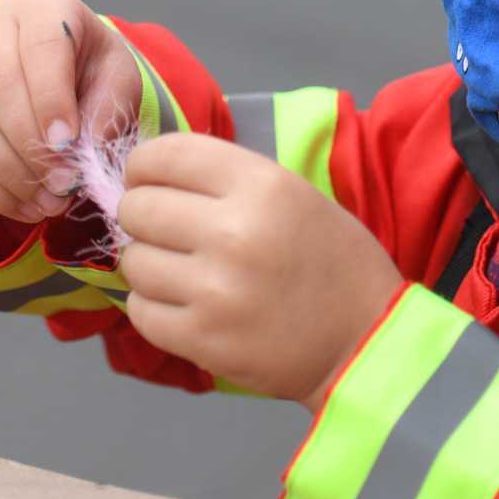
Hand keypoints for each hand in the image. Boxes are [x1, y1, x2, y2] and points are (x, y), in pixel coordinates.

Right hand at [0, 0, 141, 224]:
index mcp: (42, 7)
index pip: (40, 48)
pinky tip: (22, 206)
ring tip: (48, 202)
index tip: (67, 145)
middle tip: (62, 185)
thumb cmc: (93, 71)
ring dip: (7, 174)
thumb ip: (105, 110)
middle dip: (28, 146)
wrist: (65, 72)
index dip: (50, 100)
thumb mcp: (117, 80)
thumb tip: (77, 154)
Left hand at [114, 132, 403, 406]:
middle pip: (137, 208)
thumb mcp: (295, 195)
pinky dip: (154, 308)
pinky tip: (183, 305)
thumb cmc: (333, 263)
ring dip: (149, 265)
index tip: (144, 179)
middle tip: (164, 231)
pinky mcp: (203, 339)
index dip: (142, 165)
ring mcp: (215, 290)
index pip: (166, 155)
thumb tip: (149, 174)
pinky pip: (141, 311)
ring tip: (179, 272)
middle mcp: (234, 232)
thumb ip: (227, 179)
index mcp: (263, 186)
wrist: (365, 342)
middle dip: (142, 217)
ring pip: (134, 262)